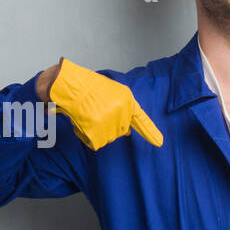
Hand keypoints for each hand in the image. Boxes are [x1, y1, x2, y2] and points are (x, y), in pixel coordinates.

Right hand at [42, 57, 163, 150]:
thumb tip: (128, 132)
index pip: (140, 119)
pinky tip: (82, 122)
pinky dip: (86, 136)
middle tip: (94, 113)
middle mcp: (122, 112)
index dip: (150, 132)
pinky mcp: (98, 131)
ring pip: (107, 138)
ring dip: (96, 131)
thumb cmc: (87, 87)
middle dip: (108, 126)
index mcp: (127, 100)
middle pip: (120, 131)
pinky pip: (94, 142)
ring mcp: (111, 122)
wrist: (70, 86)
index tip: (159, 142)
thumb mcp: (112, 93)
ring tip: (87, 115)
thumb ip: (123, 110)